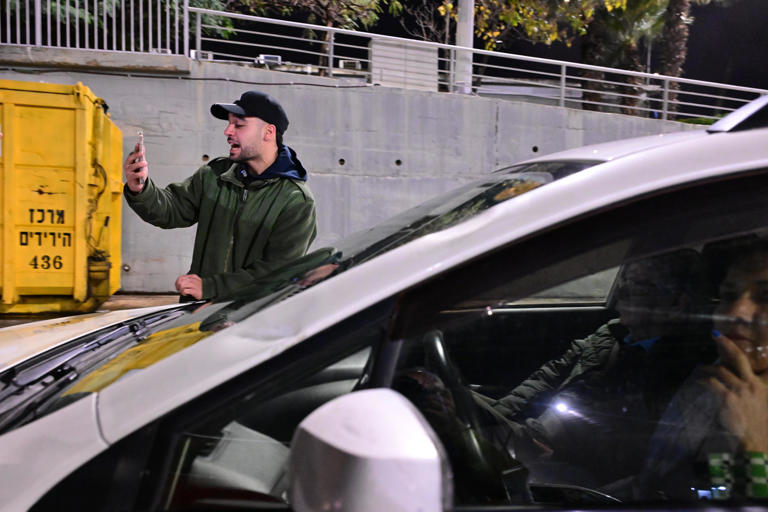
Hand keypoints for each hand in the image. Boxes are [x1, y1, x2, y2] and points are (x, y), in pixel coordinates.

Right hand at [123, 142, 147, 192]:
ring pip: (134, 175)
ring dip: (139, 173)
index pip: (131, 157)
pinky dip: (139, 185)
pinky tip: (141, 185)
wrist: (136, 184)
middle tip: (145, 162)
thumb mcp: (140, 163)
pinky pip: (136, 185)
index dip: (135, 153)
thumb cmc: (138, 171)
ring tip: (144, 172)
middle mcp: (127, 169)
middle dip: (138, 164)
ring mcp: (129, 177)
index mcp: (129, 163)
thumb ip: (141, 156)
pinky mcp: (133, 185)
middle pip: (131, 166)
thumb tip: (142, 147)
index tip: (139, 147)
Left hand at [175, 274, 202, 299]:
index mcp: (192, 276)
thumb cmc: (201, 286)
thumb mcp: (195, 280)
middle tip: (179, 289)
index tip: (177, 285)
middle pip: (180, 281)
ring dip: (180, 289)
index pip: (181, 277)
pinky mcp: (194, 290)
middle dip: (178, 286)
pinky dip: (183, 293)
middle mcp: (192, 280)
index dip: (177, 282)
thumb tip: (181, 281)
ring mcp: (193, 285)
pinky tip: (185, 294)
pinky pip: (185, 290)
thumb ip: (189, 279)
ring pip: (182, 285)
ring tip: (182, 292)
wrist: (208, 291)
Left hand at [702, 334, 767, 451]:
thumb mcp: (765, 403)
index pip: (751, 362)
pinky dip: (702, 381)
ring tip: (699, 369)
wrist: (757, 441)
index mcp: (761, 385)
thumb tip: (753, 381)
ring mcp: (739, 390)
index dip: (734, 347)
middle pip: (737, 358)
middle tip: (715, 335)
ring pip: (719, 371)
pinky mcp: (727, 398)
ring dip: (707, 368)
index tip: (721, 335)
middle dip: (725, 344)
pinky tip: (697, 381)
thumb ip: (760, 388)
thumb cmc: (761, 425)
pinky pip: (711, 384)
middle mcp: (751, 384)